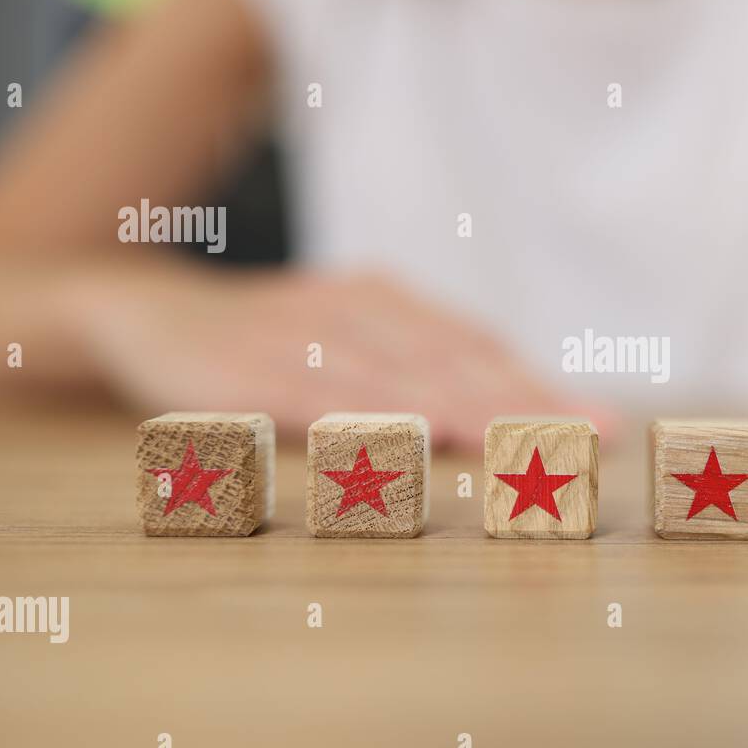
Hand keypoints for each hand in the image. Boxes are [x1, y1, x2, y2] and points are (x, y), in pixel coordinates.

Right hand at [65, 264, 611, 447]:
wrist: (144, 311)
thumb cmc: (272, 343)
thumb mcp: (350, 347)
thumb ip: (418, 376)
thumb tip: (502, 419)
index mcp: (390, 304)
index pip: (479, 350)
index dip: (541, 388)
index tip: (603, 427)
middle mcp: (356, 310)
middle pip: (452, 362)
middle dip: (523, 405)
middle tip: (587, 441)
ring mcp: (299, 335)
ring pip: (395, 378)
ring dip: (464, 410)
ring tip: (523, 443)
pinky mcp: (241, 369)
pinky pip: (311, 396)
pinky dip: (366, 417)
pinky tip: (410, 437)